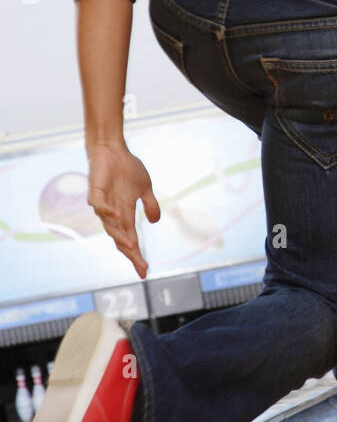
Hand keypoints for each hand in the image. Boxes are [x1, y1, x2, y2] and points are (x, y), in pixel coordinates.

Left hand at [86, 142, 160, 278]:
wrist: (111, 150)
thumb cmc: (127, 169)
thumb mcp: (145, 188)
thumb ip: (150, 205)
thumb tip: (155, 222)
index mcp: (125, 215)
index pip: (131, 240)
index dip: (137, 256)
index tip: (145, 271)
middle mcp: (113, 214)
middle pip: (121, 239)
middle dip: (131, 253)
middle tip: (141, 265)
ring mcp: (103, 204)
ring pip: (110, 226)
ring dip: (121, 237)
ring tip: (132, 246)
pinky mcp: (95, 192)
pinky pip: (99, 205)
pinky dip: (106, 212)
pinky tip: (116, 217)